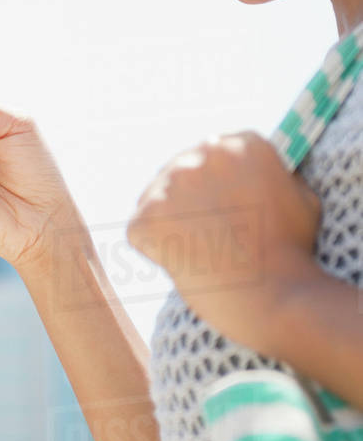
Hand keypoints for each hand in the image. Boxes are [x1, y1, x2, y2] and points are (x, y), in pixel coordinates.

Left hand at [125, 130, 323, 354]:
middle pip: (182, 172)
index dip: (219, 185)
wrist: (274, 296)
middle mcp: (202, 152)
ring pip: (157, 199)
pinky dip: (154, 249)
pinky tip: (181, 264)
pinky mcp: (147, 215)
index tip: (227, 210)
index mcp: (241, 143)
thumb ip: (276, 176)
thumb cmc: (293, 254)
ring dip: (170, 223)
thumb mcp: (302, 198)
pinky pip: (140, 231)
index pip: (216, 154)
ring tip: (198, 253)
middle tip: (209, 236)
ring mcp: (171, 183)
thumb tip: (259, 174)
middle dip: (191, 201)